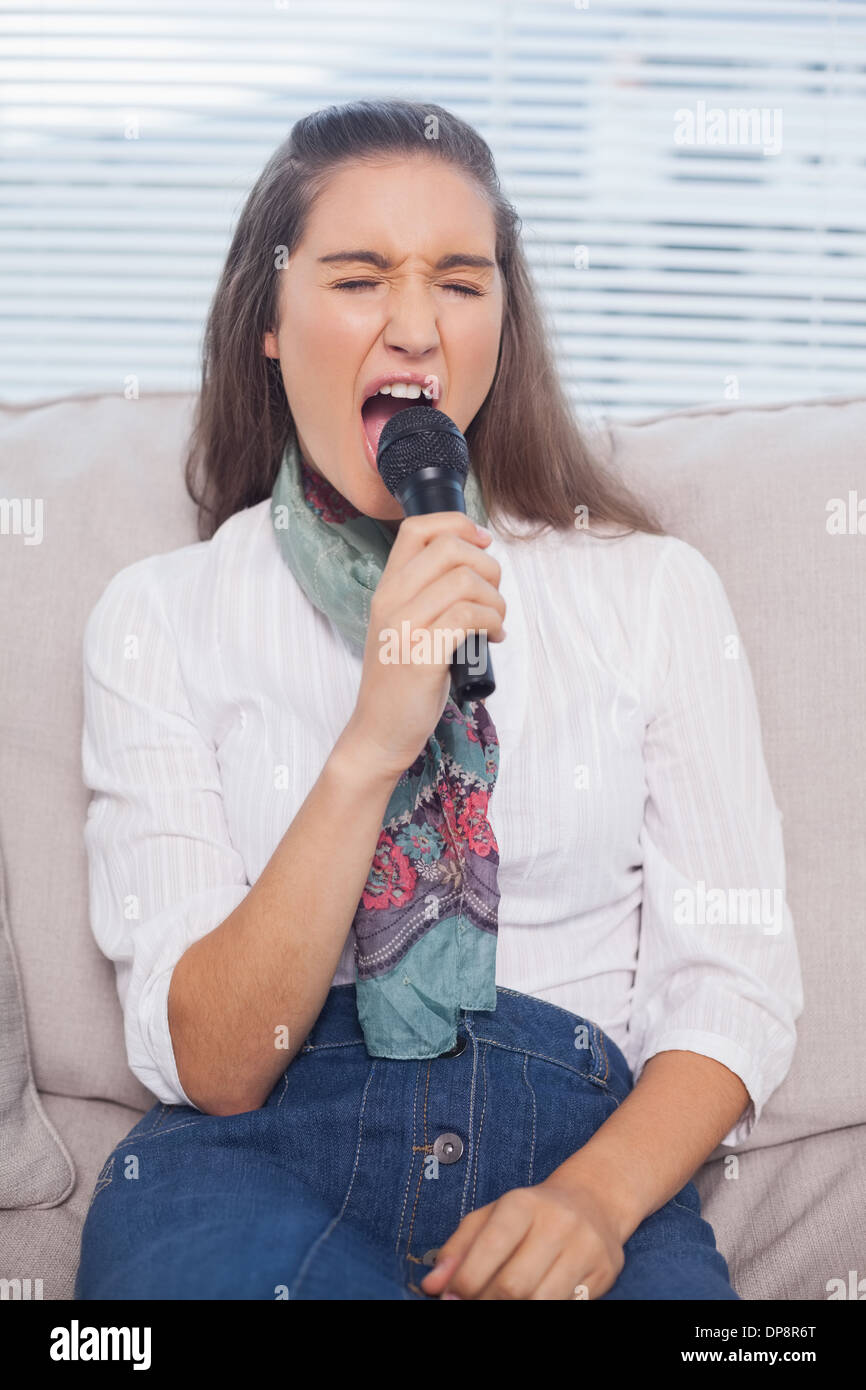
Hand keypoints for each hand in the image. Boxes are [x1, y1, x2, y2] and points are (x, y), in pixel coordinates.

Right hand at [346, 511, 506, 778]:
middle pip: (450, 549)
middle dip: (488, 567)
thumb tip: (477, 566)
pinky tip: (493, 638)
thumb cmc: (401, 681)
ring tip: (495, 623)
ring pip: (465, 582)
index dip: (459, 525)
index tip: (482, 545)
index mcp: (386, 589)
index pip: (417, 528)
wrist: (379, 731)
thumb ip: (425, 595)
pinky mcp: (422, 656)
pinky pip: (469, 617)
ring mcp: (404, 628)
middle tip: (493, 596)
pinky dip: (493, 623)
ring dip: (496, 600)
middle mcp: (390, 602)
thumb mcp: (402, 627)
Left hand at [419, 1177, 625, 1300]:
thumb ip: (457, 1250)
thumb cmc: (530, 1214)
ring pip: (541, 1301)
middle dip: (487, 1303)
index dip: (466, 1282)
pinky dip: (543, 1308)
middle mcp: (556, 1222)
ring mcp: (584, 1247)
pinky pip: (568, 1305)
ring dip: (514, 1311)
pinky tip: (531, 1301)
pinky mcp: (604, 1271)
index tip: (453, 1297)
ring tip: (501, 1304)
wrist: (593, 1202)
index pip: (489, 1249)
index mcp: (521, 1204)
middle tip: (477, 1304)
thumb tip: (431, 1286)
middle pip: (514, 1285)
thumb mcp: (489, 1218)